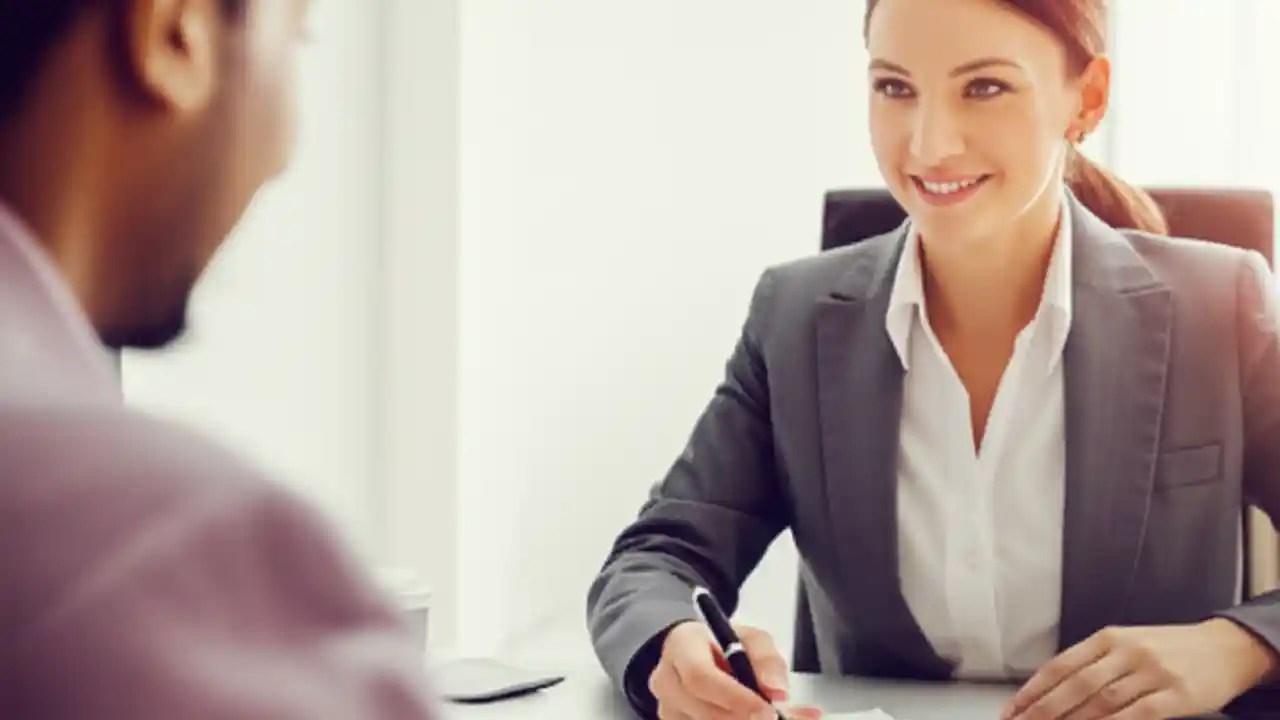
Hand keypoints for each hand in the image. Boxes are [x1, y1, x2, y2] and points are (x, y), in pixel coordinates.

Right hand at [649, 620, 822, 719]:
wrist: (699, 657)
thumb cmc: (725, 647)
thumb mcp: (750, 640)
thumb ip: (766, 659)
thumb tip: (777, 691)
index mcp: (681, 646)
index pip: (700, 676)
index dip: (735, 698)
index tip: (767, 710)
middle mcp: (665, 678)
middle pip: (700, 709)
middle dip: (739, 717)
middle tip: (769, 718)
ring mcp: (664, 706)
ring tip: (756, 715)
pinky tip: (740, 717)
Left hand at [1002, 620, 1278, 719]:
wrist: (1224, 648)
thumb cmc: (1170, 649)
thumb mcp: (1127, 643)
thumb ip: (1093, 663)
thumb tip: (1051, 690)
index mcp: (1108, 637)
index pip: (1060, 665)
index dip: (1032, 691)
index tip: (1012, 711)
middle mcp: (1126, 652)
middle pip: (1075, 685)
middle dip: (1044, 710)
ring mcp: (1152, 673)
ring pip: (1102, 701)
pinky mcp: (1176, 695)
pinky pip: (1138, 714)